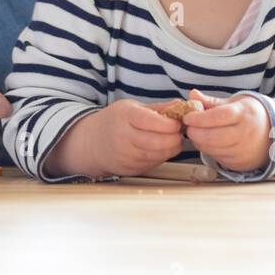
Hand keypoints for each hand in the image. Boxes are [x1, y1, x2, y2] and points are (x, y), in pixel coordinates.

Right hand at [45, 98, 183, 177]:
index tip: (178, 122)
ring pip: (160, 154)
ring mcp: (127, 156)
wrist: (91, 144)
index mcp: (124, 117)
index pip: (151, 121)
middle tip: (180, 131)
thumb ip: (158, 108)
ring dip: (171, 147)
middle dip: (175, 137)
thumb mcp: (132, 108)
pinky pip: (154, 163)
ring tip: (172, 137)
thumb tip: (182, 105)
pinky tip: (160, 147)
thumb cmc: (115, 122)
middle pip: (159, 142)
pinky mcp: (131, 169)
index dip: (169, 123)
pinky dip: (162, 155)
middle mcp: (124, 138)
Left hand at [182, 88, 270, 173]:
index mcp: (244, 114)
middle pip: (213, 136)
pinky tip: (208, 143)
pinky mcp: (240, 163)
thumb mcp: (235, 103)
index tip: (187, 117)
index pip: (218, 117)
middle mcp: (246, 134)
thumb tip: (192, 95)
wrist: (274, 135)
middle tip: (189, 127)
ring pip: (213, 149)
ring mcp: (244, 151)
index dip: (199, 118)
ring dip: (200, 142)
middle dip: (196, 132)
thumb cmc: (250, 116)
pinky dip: (209, 151)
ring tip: (197, 133)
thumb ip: (211, 102)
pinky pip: (218, 158)